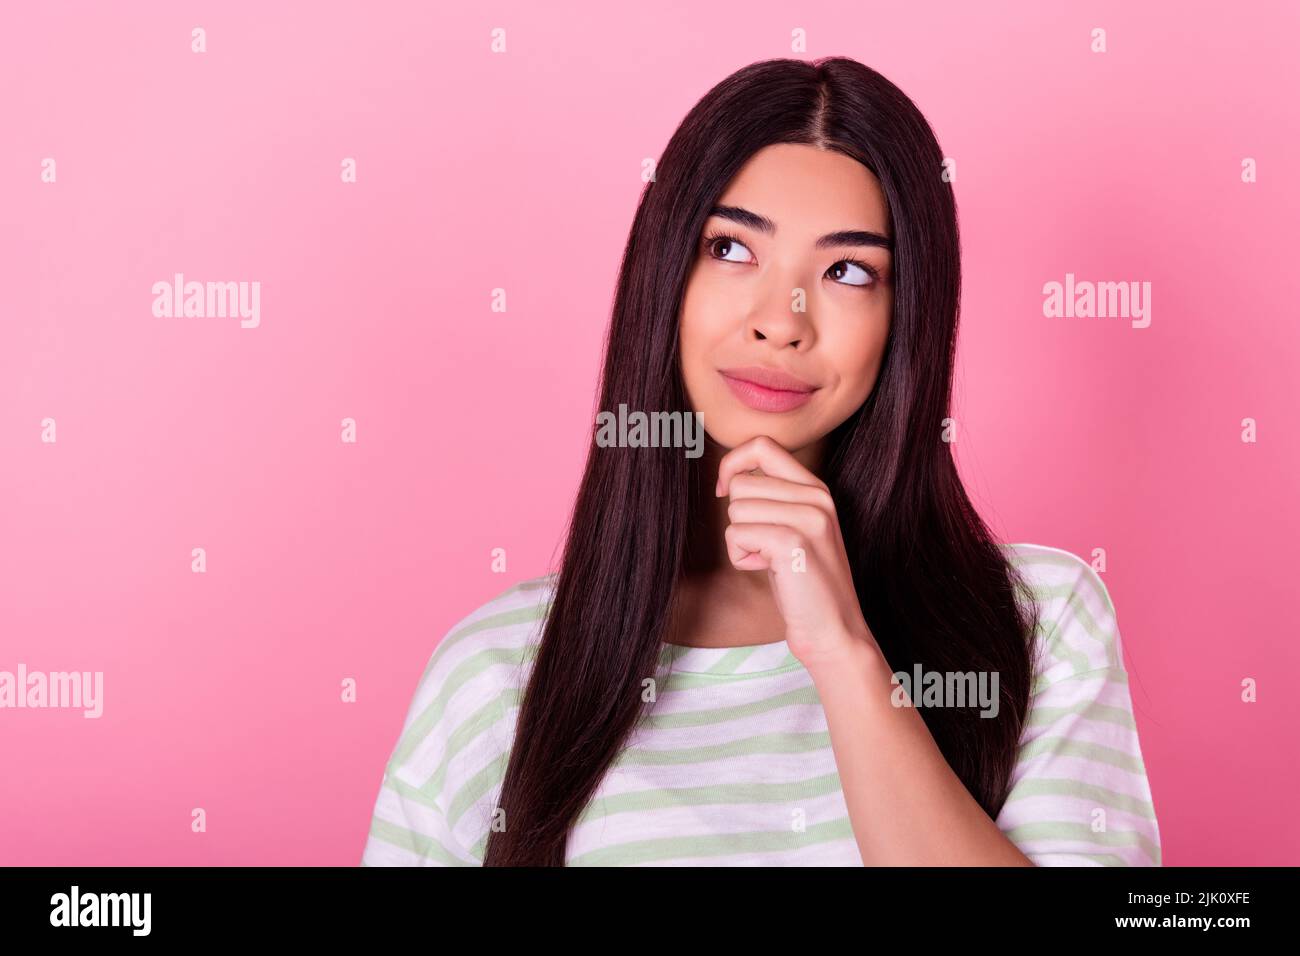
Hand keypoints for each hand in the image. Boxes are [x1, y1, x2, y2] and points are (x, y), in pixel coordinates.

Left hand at [715, 435, 881, 673]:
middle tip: (765, 546)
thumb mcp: (794, 529)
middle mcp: (816, 496)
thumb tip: (729, 476)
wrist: (833, 630)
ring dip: (740, 541)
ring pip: (735, 509)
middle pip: (740, 484)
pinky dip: (741, 557)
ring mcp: (808, 517)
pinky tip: (768, 570)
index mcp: (816, 488)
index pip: (762, 445)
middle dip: (739, 519)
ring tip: (769, 559)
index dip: (732, 463)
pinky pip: (736, 534)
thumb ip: (774, 499)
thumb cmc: (803, 583)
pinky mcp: (792, 541)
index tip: (725, 491)